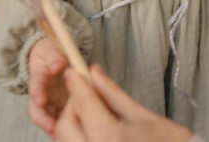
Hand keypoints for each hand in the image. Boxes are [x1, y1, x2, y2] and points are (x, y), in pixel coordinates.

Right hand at [28, 37, 68, 134]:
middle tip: (51, 128)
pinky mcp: (60, 109)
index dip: (38, 94)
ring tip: (62, 135)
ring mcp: (50, 103)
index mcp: (39, 78)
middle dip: (44, 120)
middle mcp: (42, 94)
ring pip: (49, 118)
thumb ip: (54, 57)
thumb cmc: (51, 55)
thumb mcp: (51, 51)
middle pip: (38, 110)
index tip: (40, 101)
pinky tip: (74, 133)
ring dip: (55, 127)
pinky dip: (66, 128)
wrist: (50, 60)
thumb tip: (58, 66)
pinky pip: (62, 120)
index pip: (36, 87)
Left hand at [53, 65, 192, 141]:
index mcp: (108, 137)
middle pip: (66, 126)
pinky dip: (77, 138)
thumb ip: (113, 94)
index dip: (77, 85)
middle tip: (86, 93)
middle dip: (72, 106)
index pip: (84, 104)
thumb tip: (95, 74)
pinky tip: (91, 129)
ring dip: (72, 124)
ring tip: (90, 112)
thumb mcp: (143, 115)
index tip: (74, 72)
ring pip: (65, 141)